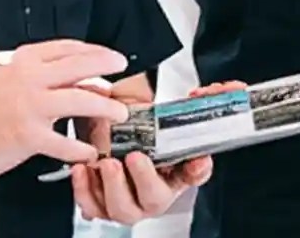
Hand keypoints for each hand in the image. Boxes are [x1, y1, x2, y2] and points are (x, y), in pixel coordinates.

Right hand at [0, 40, 131, 179]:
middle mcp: (28, 79)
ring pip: (79, 100)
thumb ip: (40, 77)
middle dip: (107, 66)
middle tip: (123, 70)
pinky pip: (65, 142)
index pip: (66, 47)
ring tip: (118, 113)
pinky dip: (82, 148)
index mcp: (23, 62)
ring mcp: (30, 107)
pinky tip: (90, 151)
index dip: (93, 50)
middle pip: (79, 66)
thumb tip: (80, 79)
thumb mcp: (7, 80)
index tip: (108, 55)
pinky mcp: (29, 136)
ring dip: (105, 107)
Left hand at [71, 81, 247, 224]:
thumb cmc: (140, 132)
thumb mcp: (162, 116)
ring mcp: (128, 203)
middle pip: (155, 198)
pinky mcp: (100, 205)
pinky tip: (82, 169)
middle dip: (144, 178)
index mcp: (175, 174)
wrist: (110, 141)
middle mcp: (154, 193)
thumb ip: (192, 105)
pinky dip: (84, 190)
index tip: (196, 159)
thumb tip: (218, 90)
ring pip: (123, 208)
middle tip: (135, 157)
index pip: (195, 174)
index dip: (197, 169)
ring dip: (113, 186)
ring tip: (106, 163)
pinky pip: (92, 207)